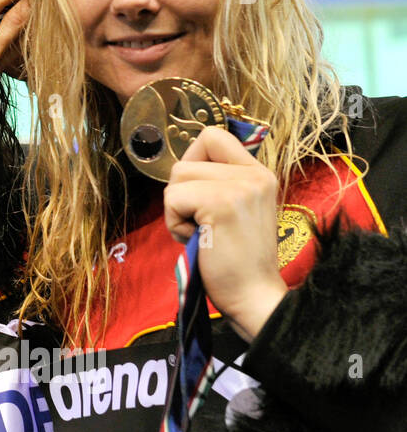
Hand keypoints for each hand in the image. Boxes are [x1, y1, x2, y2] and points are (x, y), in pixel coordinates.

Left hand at [162, 127, 288, 341]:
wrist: (254, 296)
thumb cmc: (235, 260)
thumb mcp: (234, 210)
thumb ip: (217, 184)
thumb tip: (182, 168)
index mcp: (259, 173)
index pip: (213, 135)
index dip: (193, 160)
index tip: (197, 193)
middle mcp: (255, 174)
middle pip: (187, 159)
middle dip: (181, 193)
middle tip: (201, 222)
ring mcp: (241, 186)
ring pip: (177, 177)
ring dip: (177, 210)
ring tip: (202, 232)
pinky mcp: (222, 203)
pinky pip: (173, 198)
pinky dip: (174, 223)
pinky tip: (198, 240)